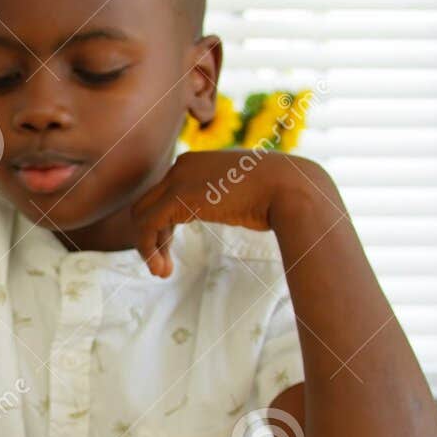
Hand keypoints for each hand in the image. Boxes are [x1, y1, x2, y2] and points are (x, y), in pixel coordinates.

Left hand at [129, 150, 335, 276]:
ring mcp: (178, 179)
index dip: (164, 226)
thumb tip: (230, 209)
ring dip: (148, 248)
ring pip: (141, 216)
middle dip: (153, 238)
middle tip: (164, 267)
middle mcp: (182, 166)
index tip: (170, 251)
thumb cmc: (280, 194)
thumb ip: (225, 196)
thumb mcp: (243, 192)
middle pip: (149, 205)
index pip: (163, 195)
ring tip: (162, 273)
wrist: (294, 188)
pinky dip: (149, 250)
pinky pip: (147, 226)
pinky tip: (163, 270)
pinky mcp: (178, 198)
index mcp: (196, 163)